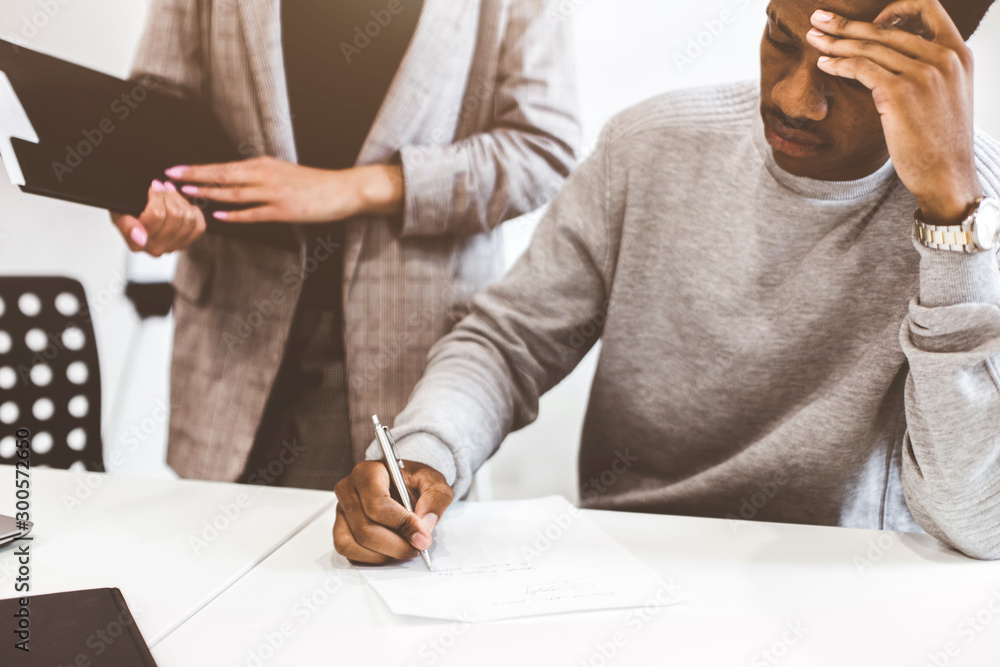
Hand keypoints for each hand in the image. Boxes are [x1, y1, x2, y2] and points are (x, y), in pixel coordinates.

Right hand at [110, 180, 206, 255]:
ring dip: (181, 201)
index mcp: (137, 243)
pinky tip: (182, 205)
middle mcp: (156, 248)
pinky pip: (199, 226)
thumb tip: (140, 237)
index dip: (157, 195)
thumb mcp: (118, 214)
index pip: (157, 214)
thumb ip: (127, 226)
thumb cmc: (125, 213)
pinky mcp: (186, 243)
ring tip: (170, 194)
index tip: (153, 186)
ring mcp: (172, 247)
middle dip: (169, 196)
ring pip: (188, 218)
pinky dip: (193, 212)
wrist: (132, 217)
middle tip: (161, 187)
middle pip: (175, 215)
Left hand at [164, 157, 403, 223]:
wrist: (344, 189)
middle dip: (195, 175)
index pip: (224, 166)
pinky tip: (219, 216)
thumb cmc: (315, 184)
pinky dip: (235, 215)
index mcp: (264, 165)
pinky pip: (254, 213)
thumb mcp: (284, 173)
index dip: (198, 168)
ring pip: (235, 193)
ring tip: (187, 194)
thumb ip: (260, 176)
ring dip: (209, 193)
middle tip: (170, 175)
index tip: (176, 168)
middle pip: (223, 175)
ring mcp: (274, 193)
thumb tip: (237, 180)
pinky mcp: (285, 210)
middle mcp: (266, 175)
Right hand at [333, 460, 453, 564]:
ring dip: (384, 554)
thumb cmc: (413, 481)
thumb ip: (435, 498)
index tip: (423, 537)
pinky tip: (390, 551)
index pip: (378, 505)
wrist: (403, 484)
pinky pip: (349, 553)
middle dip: (396, 545)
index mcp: (367, 473)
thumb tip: (425, 524)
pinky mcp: (339, 529)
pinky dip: (372, 558)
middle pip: (365, 529)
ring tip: (404, 548)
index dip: (402, 525)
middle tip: (418, 548)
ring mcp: (341, 511)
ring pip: (355, 544)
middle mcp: (348, 490)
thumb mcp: (433, 480)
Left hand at [807, 0, 980, 223]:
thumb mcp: (947, 94)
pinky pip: (861, 68)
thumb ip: (929, 70)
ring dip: (834, 41)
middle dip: (846, 22)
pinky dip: (838, 64)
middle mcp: (943, 57)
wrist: (946, 175)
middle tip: (818, 18)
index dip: (895, 8)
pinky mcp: (899, 92)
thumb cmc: (940, 141)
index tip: (871, 21)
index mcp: (958, 52)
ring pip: (868, 46)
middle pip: (885, 28)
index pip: (928, 7)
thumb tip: (895, 59)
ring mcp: (922, 73)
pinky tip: (822, 64)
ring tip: (812, 38)